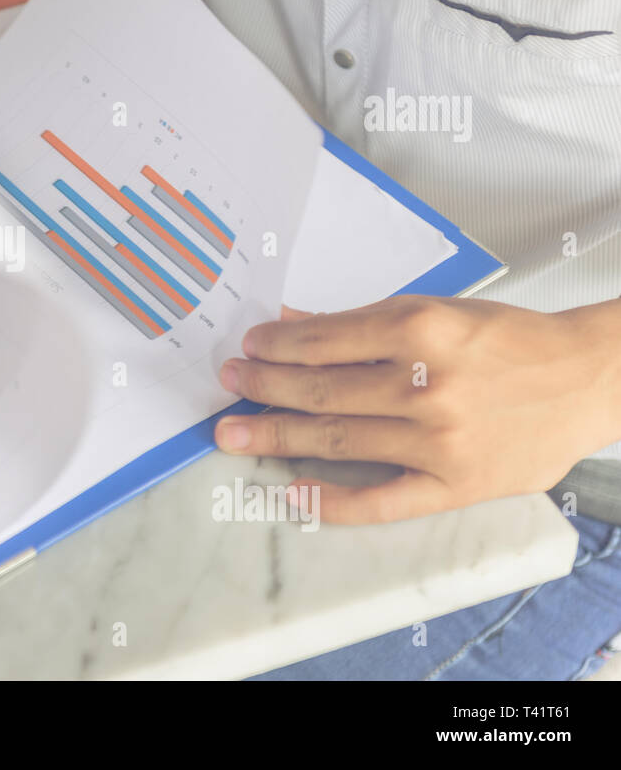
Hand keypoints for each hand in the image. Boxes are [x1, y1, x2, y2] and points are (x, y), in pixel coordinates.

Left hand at [213, 295, 620, 523]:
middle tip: (228, 385)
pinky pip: (380, 501)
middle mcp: (427, 386)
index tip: (249, 347)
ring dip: (276, 436)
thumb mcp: (435, 312)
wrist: (587, 379)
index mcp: (422, 331)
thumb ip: (360, 322)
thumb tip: (289, 323)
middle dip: (263, 388)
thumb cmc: (508, 341)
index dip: (275, 347)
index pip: (324, 342)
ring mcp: (440, 441)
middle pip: (321, 392)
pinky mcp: (456, 486)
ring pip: (338, 440)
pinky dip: (330, 501)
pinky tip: (291, 493)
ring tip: (234, 433)